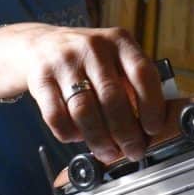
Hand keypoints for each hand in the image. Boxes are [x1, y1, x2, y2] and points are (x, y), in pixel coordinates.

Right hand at [16, 26, 165, 163]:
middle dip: (126, 133)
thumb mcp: (115, 58)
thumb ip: (133, 85)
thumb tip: (148, 129)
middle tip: (133, 151)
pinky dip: (69, 134)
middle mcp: (92, 48)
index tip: (153, 130)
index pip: (143, 73)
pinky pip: (56, 116)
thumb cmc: (87, 59)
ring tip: (108, 152)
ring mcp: (64, 62)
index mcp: (119, 41)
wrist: (40, 44)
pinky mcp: (40, 79)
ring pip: (84, 110)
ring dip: (99, 139)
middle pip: (113, 98)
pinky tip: (78, 138)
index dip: (152, 106)